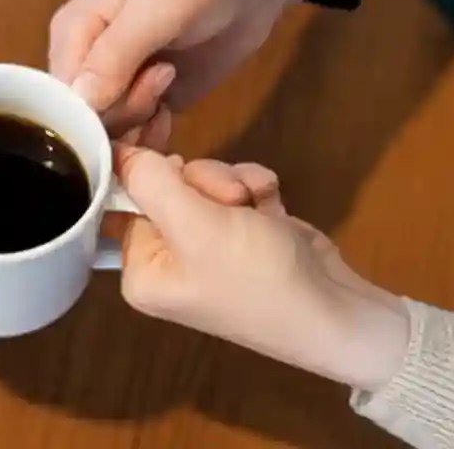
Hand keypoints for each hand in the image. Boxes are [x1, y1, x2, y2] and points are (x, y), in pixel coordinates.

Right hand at [49, 0, 284, 140]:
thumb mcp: (158, 8)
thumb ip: (115, 55)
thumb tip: (79, 103)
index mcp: (72, 29)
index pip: (63, 90)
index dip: (95, 106)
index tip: (145, 84)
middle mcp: (84, 59)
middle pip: (84, 115)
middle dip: (124, 111)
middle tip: (164, 76)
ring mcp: (114, 83)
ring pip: (109, 130)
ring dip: (141, 120)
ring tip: (170, 81)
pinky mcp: (143, 101)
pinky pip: (133, 136)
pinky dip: (152, 134)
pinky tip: (170, 111)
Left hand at [115, 146, 409, 391]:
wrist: (338, 310)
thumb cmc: (256, 275)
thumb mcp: (195, 226)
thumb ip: (150, 183)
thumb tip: (115, 152)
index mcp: (142, 271)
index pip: (121, 204)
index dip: (141, 170)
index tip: (157, 143)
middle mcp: (168, 258)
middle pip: (165, 186)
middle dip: (202, 181)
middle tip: (229, 200)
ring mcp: (208, 243)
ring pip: (203, 180)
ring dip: (233, 182)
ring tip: (255, 204)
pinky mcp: (244, 229)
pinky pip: (235, 186)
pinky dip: (256, 188)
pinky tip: (273, 203)